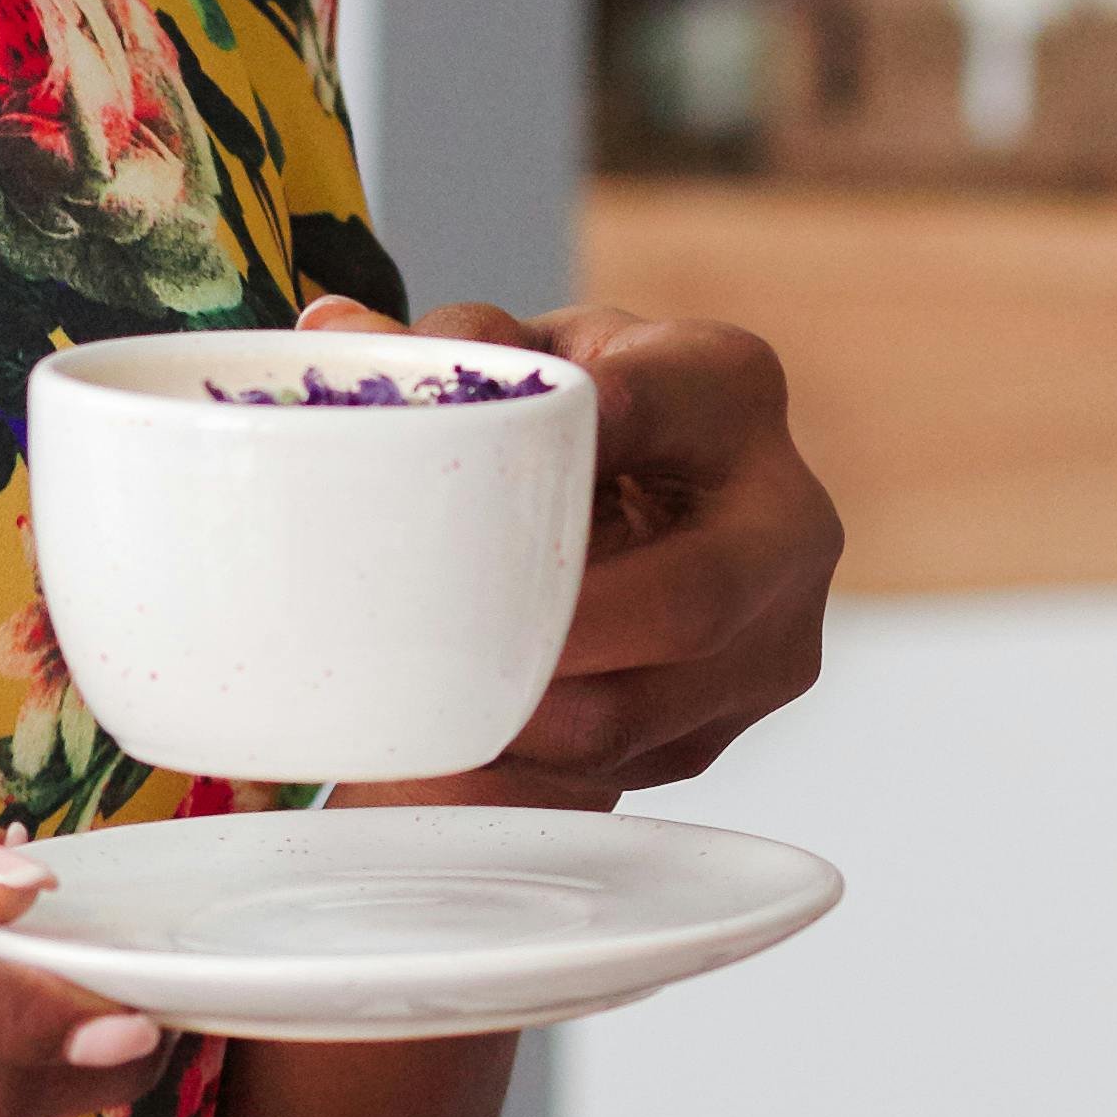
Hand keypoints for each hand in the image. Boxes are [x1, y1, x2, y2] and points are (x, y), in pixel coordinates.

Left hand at [299, 291, 839, 804]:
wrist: (650, 497)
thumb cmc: (581, 413)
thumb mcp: (531, 354)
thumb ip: (446, 347)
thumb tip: (333, 332)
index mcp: (727, 390)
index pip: (654, 408)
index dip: (574, 442)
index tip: (491, 473)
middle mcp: (783, 519)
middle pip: (688, 601)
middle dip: (557, 636)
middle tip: (448, 642)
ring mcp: (771, 637)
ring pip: (644, 714)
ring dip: (524, 730)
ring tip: (420, 721)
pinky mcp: (724, 725)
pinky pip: (618, 774)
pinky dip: (520, 784)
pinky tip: (445, 772)